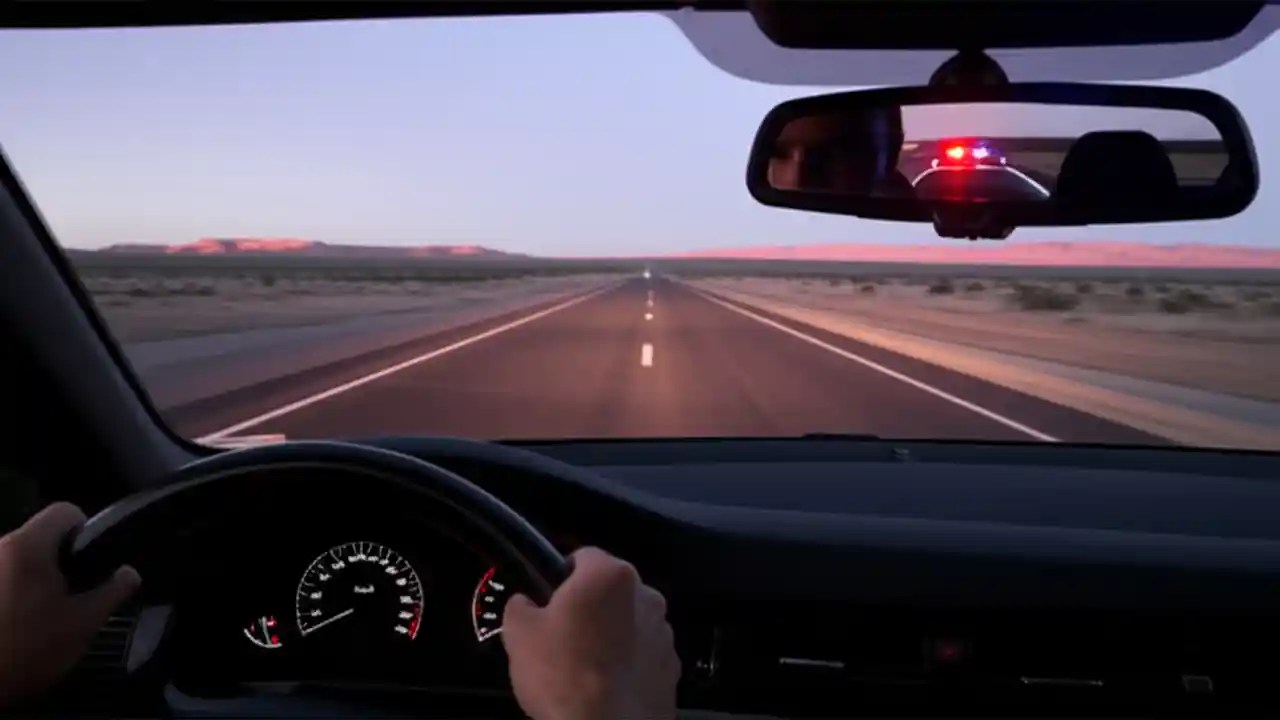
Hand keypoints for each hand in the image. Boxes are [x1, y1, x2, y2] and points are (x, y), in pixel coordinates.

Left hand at [0, 503, 140, 705]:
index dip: (87, 531)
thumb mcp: (83, 623)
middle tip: (71, 598)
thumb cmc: (27, 649)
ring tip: (40, 618)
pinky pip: (1, 579)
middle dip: (58, 563)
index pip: (65, 511)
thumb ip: (113, 592)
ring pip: (17, 562)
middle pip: (39, 538)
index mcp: (28, 546)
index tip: (93, 563)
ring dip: (31, 581)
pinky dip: (10, 594)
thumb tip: (129, 573)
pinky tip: (13, 627)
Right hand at [502, 547, 678, 719]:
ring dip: (613, 634)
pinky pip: (645, 655)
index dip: (561, 577)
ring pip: (631, 622)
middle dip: (591, 606)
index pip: (583, 556)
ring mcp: (665, 633)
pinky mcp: (674, 667)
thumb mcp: (519, 634)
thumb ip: (520, 606)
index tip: (549, 602)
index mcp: (610, 574)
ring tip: (587, 666)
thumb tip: (526, 603)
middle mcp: (647, 595)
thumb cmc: (561, 673)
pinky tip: (608, 685)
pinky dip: (630, 663)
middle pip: (611, 590)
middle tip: (563, 636)